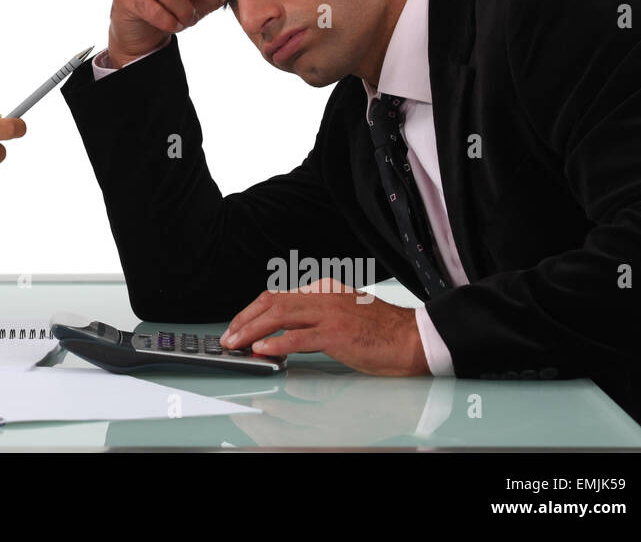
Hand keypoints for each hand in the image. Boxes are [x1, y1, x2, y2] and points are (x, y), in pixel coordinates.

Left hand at [219, 278, 429, 375]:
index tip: (237, 326)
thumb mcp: (341, 315)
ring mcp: (329, 313)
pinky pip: (298, 337)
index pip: (276, 295)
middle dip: (244, 321)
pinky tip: (262, 351)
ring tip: (236, 345)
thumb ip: (314, 319)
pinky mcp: (337, 333)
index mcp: (322, 290)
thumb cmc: (380, 332)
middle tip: (228, 338)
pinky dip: (276, 344)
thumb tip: (281, 334)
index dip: (252, 311)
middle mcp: (322, 296)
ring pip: (279, 316)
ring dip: (252, 332)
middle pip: (271, 303)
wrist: (412, 338)